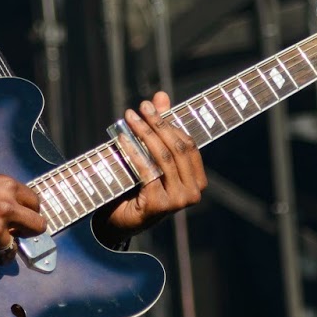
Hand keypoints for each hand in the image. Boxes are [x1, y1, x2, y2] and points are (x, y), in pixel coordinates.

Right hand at [0, 164, 44, 270]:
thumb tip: (7, 210)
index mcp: (8, 187)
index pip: (35, 203)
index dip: (29, 213)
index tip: (23, 221)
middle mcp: (7, 208)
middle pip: (37, 227)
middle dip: (26, 234)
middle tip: (15, 237)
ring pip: (12, 251)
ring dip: (2, 254)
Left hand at [96, 93, 205, 246]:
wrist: (118, 221)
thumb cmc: (137, 187)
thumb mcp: (151, 156)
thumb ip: (159, 128)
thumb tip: (161, 95)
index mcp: (198, 181)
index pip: (188, 145)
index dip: (169, 122)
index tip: (149, 105)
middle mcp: (193, 193)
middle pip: (176, 149)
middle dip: (157, 124)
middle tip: (139, 108)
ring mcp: (178, 201)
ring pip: (163, 157)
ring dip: (144, 133)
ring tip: (129, 118)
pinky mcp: (159, 205)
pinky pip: (147, 170)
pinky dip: (134, 151)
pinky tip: (122, 138)